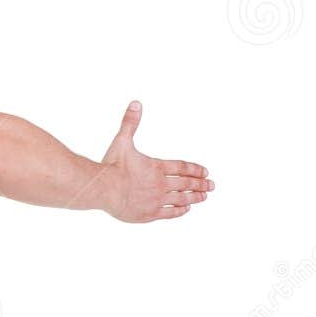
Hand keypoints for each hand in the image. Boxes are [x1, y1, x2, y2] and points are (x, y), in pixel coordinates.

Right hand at [98, 101, 213, 222]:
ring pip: (181, 199)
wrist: (103, 189)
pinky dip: (179, 211)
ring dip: (194, 197)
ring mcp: (156, 199)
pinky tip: (186, 210)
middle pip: (185, 183)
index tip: (205, 171)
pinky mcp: (149, 213)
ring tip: (203, 197)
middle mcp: (160, 183)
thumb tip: (136, 103)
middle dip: (200, 184)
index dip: (195, 169)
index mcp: (156, 167)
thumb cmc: (111, 166)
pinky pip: (169, 213)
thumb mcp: (122, 141)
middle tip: (212, 185)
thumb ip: (130, 123)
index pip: (182, 167)